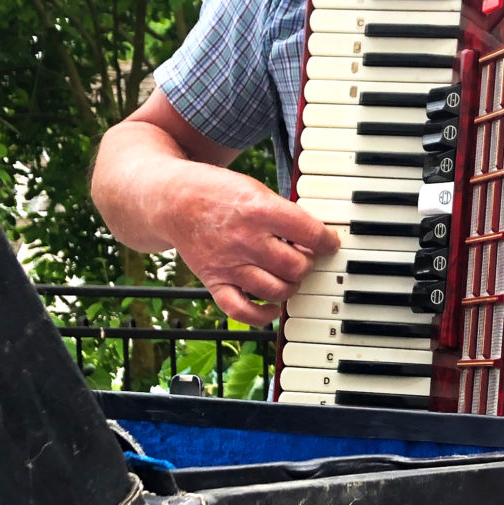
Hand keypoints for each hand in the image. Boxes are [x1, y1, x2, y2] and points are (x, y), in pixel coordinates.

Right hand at [167, 163, 338, 326]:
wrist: (173, 202)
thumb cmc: (218, 192)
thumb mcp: (256, 189)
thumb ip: (283, 213)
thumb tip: (314, 235)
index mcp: (260, 211)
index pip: (309, 233)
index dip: (327, 240)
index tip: (330, 243)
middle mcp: (246, 240)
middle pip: (295, 266)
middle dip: (308, 264)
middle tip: (306, 257)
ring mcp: (229, 264)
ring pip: (276, 291)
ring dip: (291, 286)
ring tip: (290, 275)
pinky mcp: (215, 282)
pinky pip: (242, 311)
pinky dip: (263, 315)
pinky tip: (273, 305)